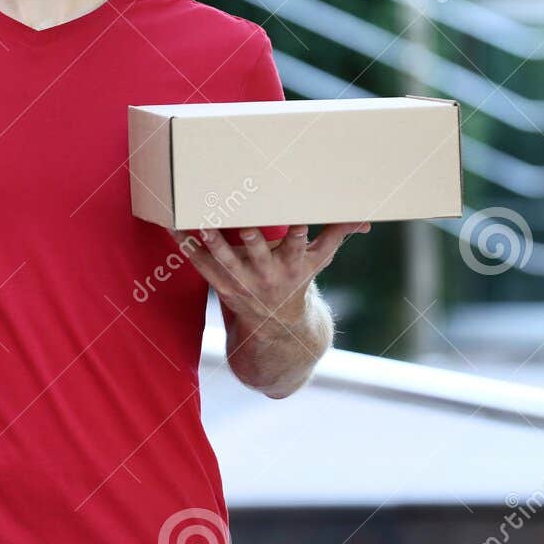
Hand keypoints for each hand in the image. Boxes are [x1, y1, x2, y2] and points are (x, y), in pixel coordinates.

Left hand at [172, 221, 369, 322]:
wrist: (277, 327)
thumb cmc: (300, 280)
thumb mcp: (321, 259)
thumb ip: (338, 233)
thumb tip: (368, 217)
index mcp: (293, 264)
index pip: (298, 244)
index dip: (296, 231)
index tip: (295, 216)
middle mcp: (268, 274)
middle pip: (257, 252)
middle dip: (250, 237)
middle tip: (241, 218)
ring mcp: (243, 281)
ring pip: (225, 259)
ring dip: (212, 241)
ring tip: (201, 222)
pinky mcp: (221, 285)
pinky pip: (201, 265)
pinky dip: (188, 248)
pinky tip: (175, 228)